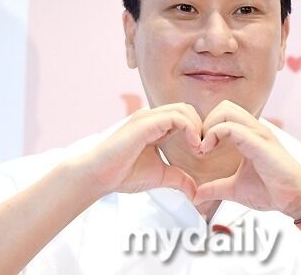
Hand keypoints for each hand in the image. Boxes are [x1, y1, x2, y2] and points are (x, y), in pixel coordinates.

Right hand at [83, 103, 201, 200]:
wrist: (98, 176)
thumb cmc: (123, 173)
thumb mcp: (160, 176)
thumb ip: (179, 179)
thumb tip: (195, 192)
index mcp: (156, 126)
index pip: (184, 116)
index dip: (197, 131)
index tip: (201, 152)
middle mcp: (152, 117)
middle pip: (187, 109)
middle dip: (200, 126)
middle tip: (202, 149)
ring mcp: (148, 118)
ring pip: (183, 109)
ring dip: (197, 127)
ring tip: (198, 148)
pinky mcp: (145, 123)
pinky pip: (175, 117)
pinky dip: (190, 128)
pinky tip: (193, 145)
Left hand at [193, 100, 300, 217]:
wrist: (295, 199)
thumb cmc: (272, 190)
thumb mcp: (234, 189)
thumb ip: (215, 188)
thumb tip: (196, 195)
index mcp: (249, 135)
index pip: (224, 114)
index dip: (207, 127)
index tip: (200, 149)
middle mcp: (254, 129)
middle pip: (224, 106)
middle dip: (207, 122)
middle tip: (201, 146)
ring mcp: (258, 133)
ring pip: (227, 110)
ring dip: (209, 126)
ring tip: (204, 148)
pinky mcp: (259, 142)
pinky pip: (232, 127)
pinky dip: (214, 134)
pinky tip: (208, 150)